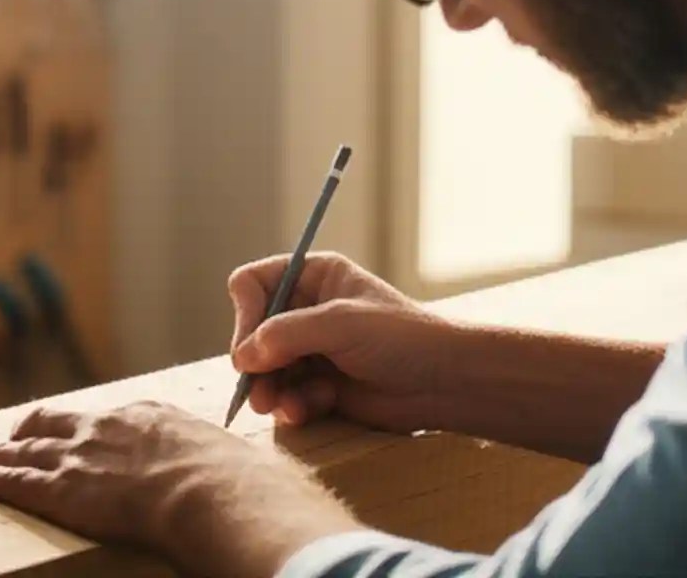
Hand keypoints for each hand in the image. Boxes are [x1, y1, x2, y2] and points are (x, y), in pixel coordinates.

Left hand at [0, 401, 360, 577]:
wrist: (213, 493)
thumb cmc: (235, 483)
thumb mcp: (230, 460)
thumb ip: (217, 464)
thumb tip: (248, 483)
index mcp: (153, 415)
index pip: (109, 417)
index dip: (88, 426)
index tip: (81, 433)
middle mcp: (110, 425)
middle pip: (58, 421)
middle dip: (34, 429)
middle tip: (17, 436)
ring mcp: (84, 453)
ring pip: (28, 448)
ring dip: (3, 453)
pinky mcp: (62, 487)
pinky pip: (17, 478)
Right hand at [228, 251, 459, 431]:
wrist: (444, 382)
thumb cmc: (402, 338)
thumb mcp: (340, 324)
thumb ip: (286, 333)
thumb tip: (243, 357)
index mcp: (314, 277)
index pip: (253, 285)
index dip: (245, 315)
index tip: (250, 348)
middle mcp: (307, 310)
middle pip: (253, 333)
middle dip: (255, 365)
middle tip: (259, 394)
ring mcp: (313, 349)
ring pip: (265, 370)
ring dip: (271, 391)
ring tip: (287, 407)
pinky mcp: (320, 384)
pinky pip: (286, 394)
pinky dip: (294, 405)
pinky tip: (313, 409)